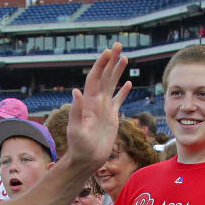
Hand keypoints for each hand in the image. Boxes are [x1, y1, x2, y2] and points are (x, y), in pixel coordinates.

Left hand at [63, 43, 132, 171]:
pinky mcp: (111, 117)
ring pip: (112, 85)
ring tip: (124, 57)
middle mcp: (96, 102)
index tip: (108, 52)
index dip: (101, 65)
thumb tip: (75, 91)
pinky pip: (118, 101)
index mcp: (89, 102)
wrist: (87, 159)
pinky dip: (124, 91)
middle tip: (118, 44)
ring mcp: (104, 109)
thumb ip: (76, 111)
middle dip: (111, 61)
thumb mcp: (76, 130)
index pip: (95, 78)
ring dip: (118, 71)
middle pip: (105, 76)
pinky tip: (129, 83)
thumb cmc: (79, 147)